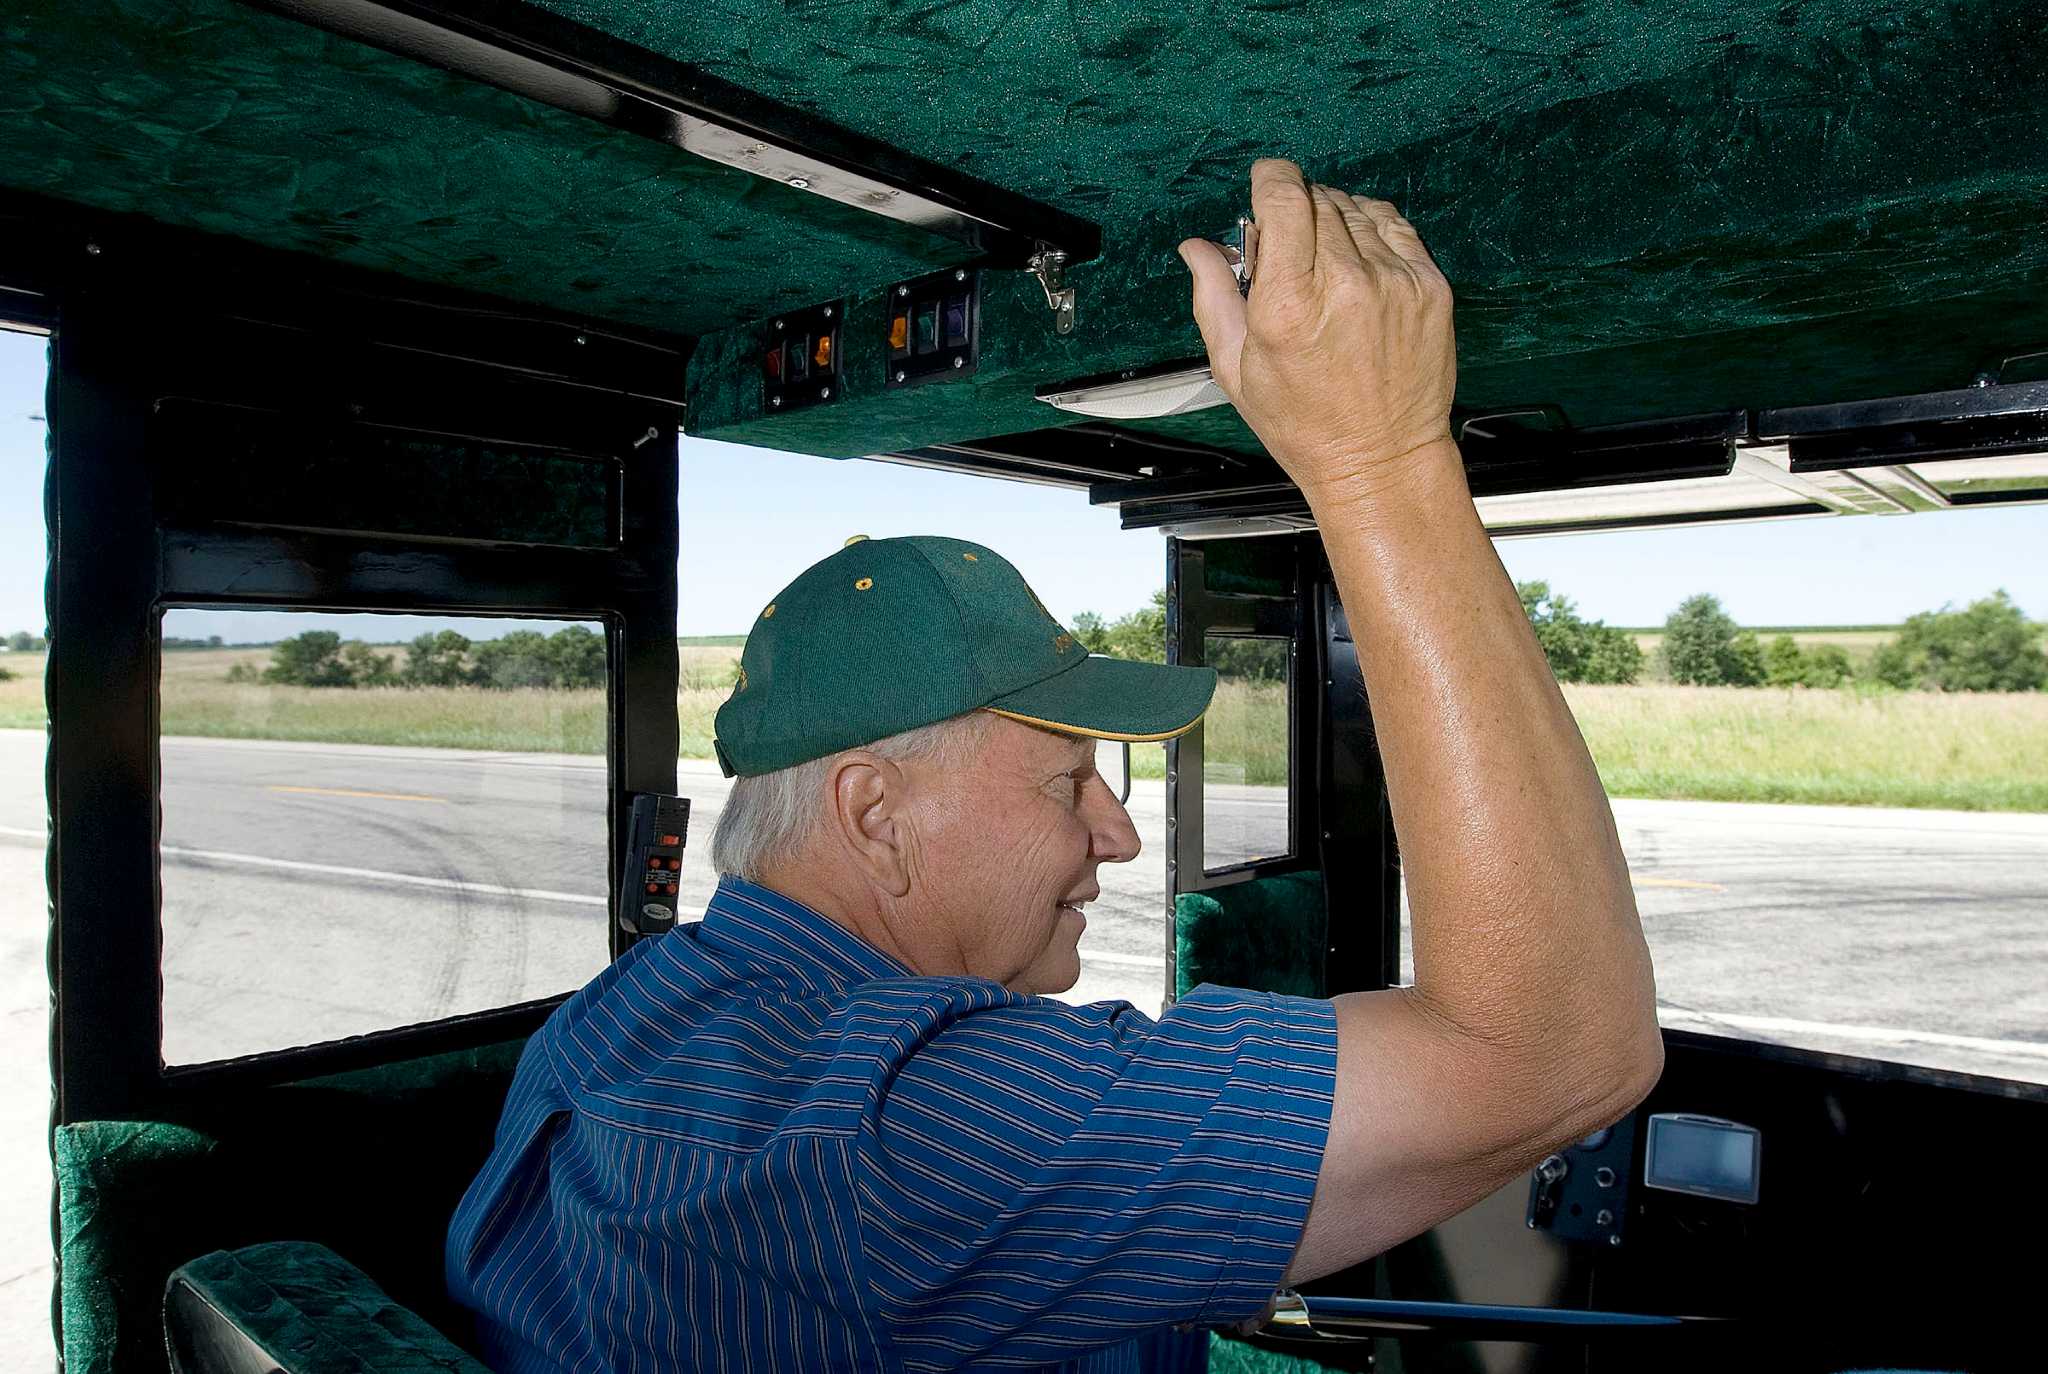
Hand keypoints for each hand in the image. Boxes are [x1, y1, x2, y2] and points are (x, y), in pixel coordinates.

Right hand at [1179, 159, 1457, 500]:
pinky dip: (1371, 229)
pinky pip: (1395, 226)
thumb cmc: (1306, 426)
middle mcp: (1344, 283)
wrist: (1381, 460)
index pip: (1282, 197)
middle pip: (1316, 198)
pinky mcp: (1429, 286)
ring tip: (1324, 261)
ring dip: (1333, 219)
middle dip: (1296, 209)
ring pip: (1355, 207)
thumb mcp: (1237, 369)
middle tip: (1289, 248)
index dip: (1269, 179)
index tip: (1264, 183)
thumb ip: (1213, 297)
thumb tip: (1196, 248)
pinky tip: (1358, 257)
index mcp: (1288, 304)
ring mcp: (1393, 281)